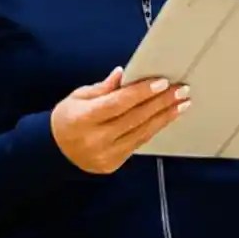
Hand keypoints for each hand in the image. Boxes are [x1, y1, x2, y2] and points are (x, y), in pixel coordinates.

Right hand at [51, 66, 190, 174]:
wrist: (56, 151)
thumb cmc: (67, 118)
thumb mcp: (78, 97)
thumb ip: (102, 88)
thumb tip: (123, 74)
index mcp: (83, 118)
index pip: (117, 104)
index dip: (141, 92)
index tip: (162, 82)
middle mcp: (96, 139)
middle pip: (135, 118)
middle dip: (161, 102)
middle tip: (181, 90)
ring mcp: (106, 154)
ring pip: (142, 132)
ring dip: (165, 116)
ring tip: (182, 103)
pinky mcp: (114, 164)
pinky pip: (139, 143)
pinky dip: (154, 128)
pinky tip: (167, 117)